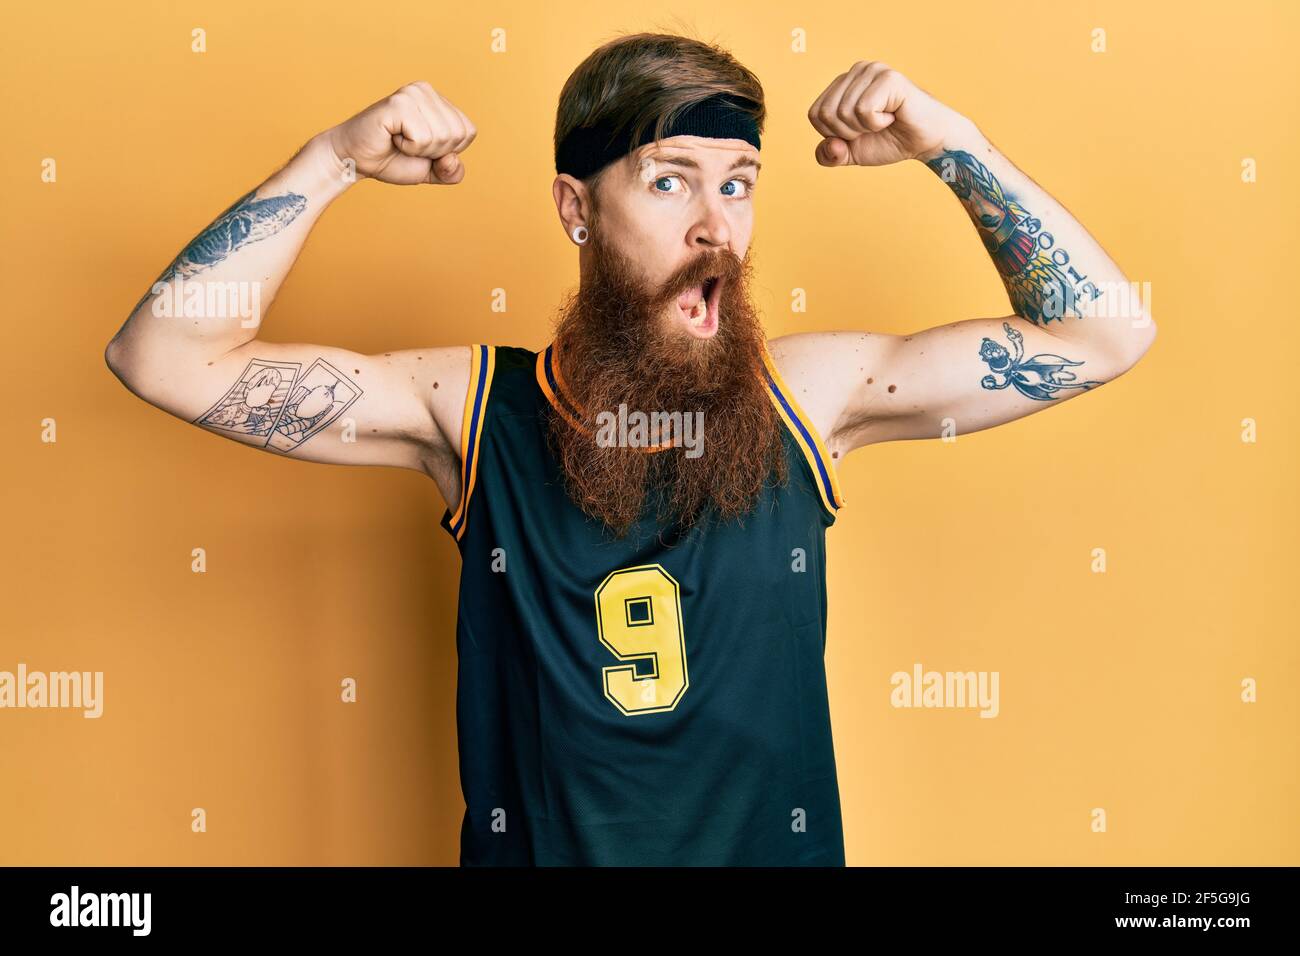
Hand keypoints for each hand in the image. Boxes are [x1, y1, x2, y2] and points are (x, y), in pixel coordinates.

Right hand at [325, 81, 476, 184]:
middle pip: (458, 135)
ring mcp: (412, 93)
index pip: (468, 132)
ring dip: (419, 150)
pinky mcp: (399, 103)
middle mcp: (426, 90)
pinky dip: (408, 147)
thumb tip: (453, 159)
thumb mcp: (432, 171)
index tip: (422, 147)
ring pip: (441, 136)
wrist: (356, 160)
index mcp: (438, 101)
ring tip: (399, 139)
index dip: (448, 151)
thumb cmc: (393, 159)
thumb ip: (452, 171)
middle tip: (408, 145)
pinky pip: (422, 138)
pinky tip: (393, 137)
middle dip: (434, 151)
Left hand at [808, 62, 967, 166]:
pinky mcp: (888, 77)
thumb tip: (831, 145)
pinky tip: (893, 116)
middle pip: (825, 114)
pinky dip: (877, 123)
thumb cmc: (890, 141)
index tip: (860, 131)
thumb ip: (829, 154)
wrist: (925, 142)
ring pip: (843, 112)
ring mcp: (872, 71)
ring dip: (865, 128)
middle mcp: (856, 71)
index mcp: (843, 83)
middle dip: (848, 132)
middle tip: (874, 127)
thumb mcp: (850, 152)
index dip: (833, 134)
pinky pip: (864, 110)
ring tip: (885, 120)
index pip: (815, 114)